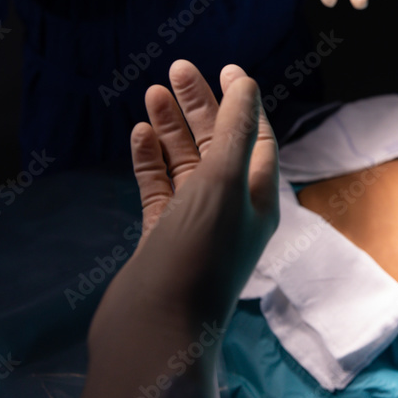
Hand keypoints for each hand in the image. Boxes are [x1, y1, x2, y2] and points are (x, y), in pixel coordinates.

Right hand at [77, 61, 277, 397]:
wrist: (155, 328)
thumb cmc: (198, 255)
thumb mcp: (224, 183)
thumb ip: (236, 130)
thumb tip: (246, 83)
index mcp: (258, 196)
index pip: (257, 137)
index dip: (243, 102)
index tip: (225, 68)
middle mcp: (230, 207)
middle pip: (218, 143)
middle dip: (200, 106)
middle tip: (176, 69)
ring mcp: (193, 222)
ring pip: (185, 163)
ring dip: (171, 128)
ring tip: (152, 93)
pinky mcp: (160, 235)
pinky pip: (158, 188)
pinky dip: (150, 160)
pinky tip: (139, 134)